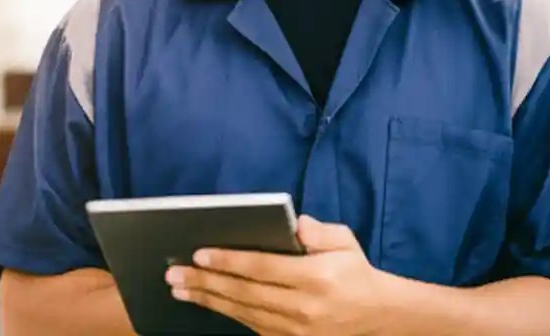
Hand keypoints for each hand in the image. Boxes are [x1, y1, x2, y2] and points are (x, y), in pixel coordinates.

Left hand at [164, 214, 386, 335]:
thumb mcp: (345, 241)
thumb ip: (319, 231)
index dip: (228, 261)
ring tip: (180, 289)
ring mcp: (295, 330)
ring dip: (208, 300)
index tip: (199, 253)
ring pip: (242, 313)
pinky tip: (206, 302)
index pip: (263, 267)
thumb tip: (295, 224)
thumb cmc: (354, 271)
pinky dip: (226, 314)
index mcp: (316, 277)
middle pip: (244, 293)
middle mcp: (303, 307)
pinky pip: (251, 326)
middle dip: (205, 282)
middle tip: (174, 273)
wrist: (376, 316)